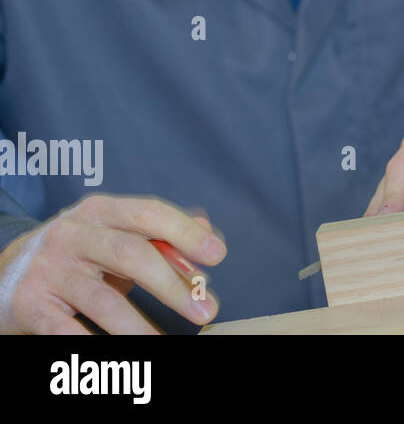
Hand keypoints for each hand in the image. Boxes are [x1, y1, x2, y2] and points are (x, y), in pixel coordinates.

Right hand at [0, 195, 225, 333]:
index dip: (186, 233)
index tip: (218, 255)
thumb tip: (208, 234)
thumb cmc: (79, 254)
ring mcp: (49, 270)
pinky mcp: (30, 305)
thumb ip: (162, 234)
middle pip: (132, 255)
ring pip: (103, 301)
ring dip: (141, 327)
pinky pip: (66, 332)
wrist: (4, 273)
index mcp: (101, 210)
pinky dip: (94, 345)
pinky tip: (121, 357)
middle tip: (206, 310)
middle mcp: (73, 234)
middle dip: (174, 286)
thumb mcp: (115, 234)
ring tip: (166, 343)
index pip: (149, 213)